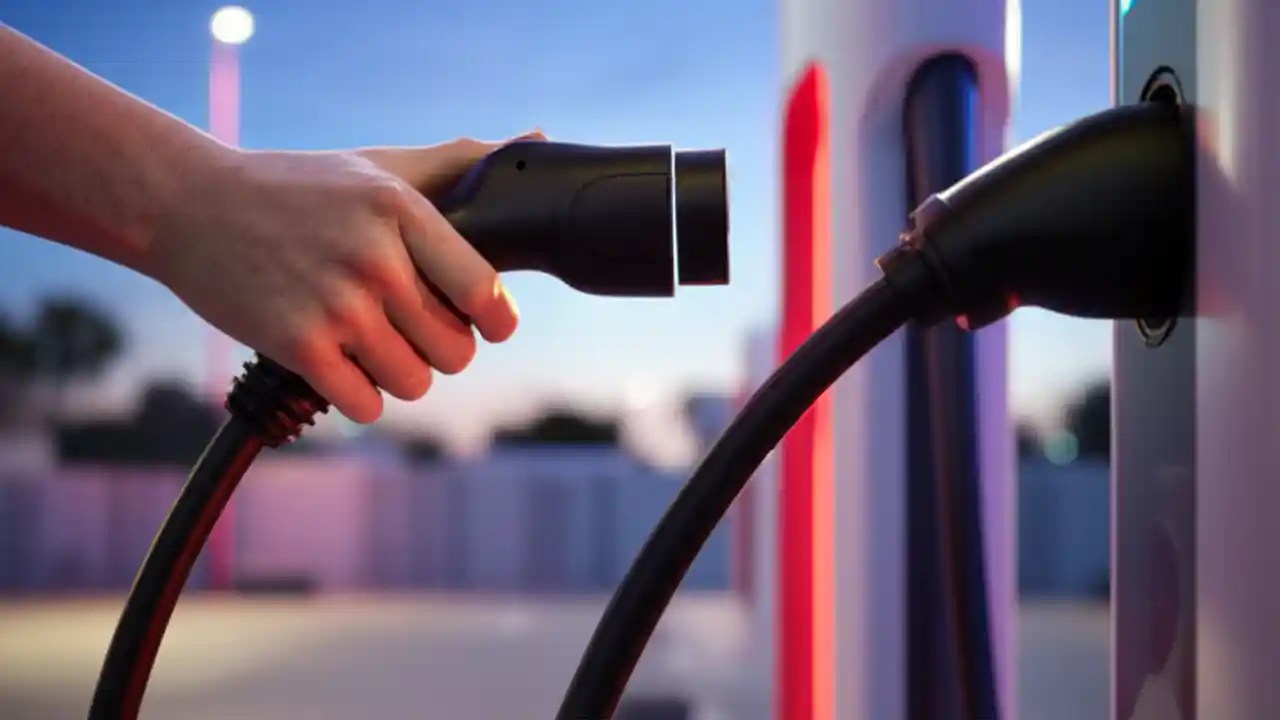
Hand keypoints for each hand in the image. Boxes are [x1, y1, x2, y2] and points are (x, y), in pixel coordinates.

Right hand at [149, 133, 542, 422]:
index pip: (486, 294)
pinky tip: (342, 365)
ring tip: (373, 343)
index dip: (495, 321)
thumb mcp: (381, 165)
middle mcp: (375, 260)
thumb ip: (458, 161)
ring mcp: (336, 306)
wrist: (190, 204)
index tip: (483, 321)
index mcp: (402, 212)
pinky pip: (367, 406)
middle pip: (456, 351)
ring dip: (399, 373)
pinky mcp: (297, 346)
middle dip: (441, 348)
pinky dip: (361, 396)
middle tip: (410, 327)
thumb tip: (534, 140)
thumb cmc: (299, 187)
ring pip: (415, 383)